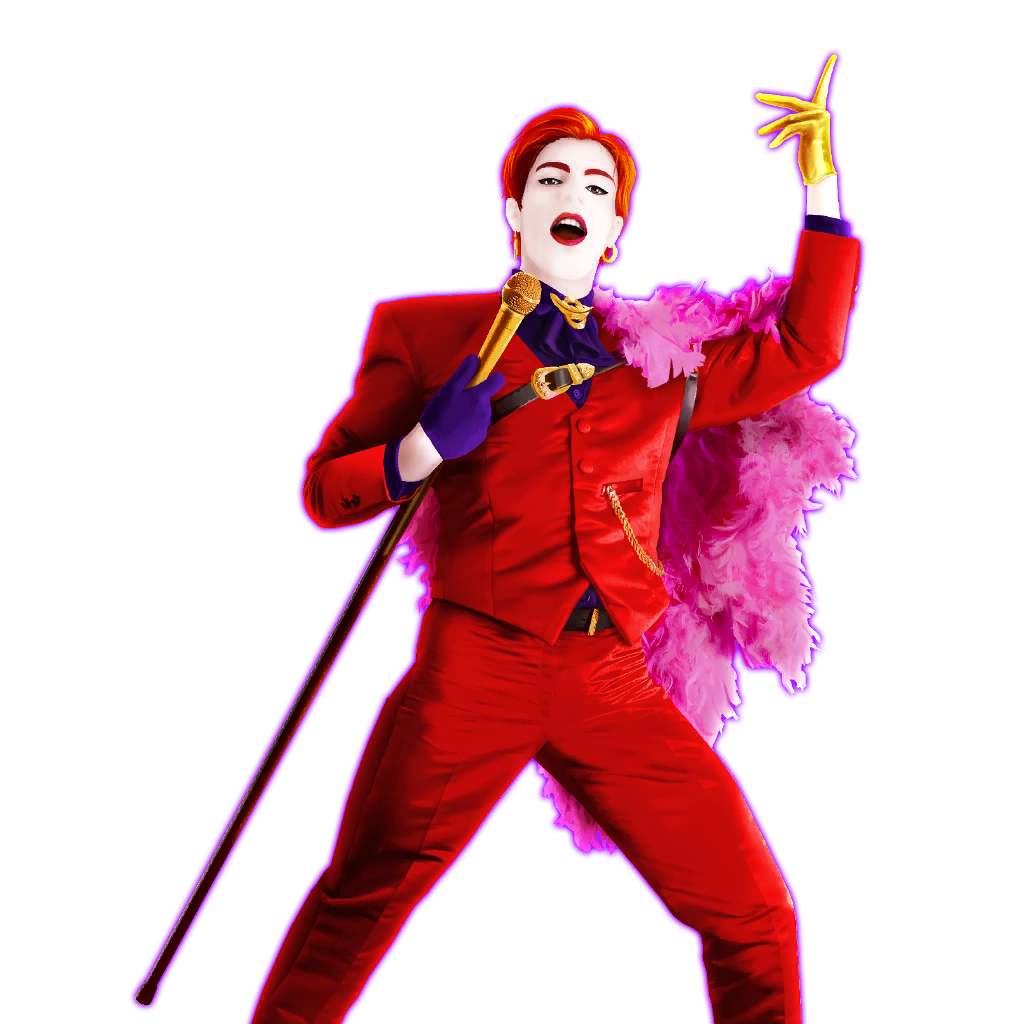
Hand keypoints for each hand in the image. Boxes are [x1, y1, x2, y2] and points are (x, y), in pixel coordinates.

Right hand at [419, 353, 504, 459]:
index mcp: (479, 397)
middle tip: (456, 403)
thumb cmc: (438, 414)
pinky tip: (457, 428)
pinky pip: (479, 426)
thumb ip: (464, 373)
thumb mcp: (448, 390)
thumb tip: (476, 358)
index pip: (498, 380)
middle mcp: (486, 411)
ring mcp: (484, 426)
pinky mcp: (480, 438)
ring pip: (482, 412)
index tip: (481, 379)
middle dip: (475, 397)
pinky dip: (471, 425)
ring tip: (455, 417)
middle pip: (485, 398)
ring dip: (472, 411)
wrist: (433, 445)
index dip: (491, 378)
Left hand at [756, 54, 836, 184]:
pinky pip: (790, 128)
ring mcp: (820, 118)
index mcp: (820, 111)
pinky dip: (779, 137)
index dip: (828, 72)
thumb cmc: (809, 157)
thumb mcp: (800, 136)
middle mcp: (822, 111)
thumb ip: (793, 124)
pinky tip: (771, 146)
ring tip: (759, 133)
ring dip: (771, 127)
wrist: (820, 172)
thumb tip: (781, 121)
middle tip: (757, 96)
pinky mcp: (814, 126)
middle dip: (773, 99)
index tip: (834, 56)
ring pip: (788, 118)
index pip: (823, 87)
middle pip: (792, 100)